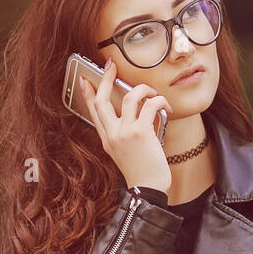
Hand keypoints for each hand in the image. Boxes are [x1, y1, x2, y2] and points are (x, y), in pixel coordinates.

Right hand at [79, 58, 172, 191]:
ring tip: (153, 93)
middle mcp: (112, 134)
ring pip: (130, 97)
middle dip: (106, 78)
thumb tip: (138, 115)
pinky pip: (149, 105)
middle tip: (112, 65)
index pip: (93, 112)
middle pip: (103, 99)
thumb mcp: (125, 154)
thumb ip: (124, 135)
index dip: (87, 94)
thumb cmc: (143, 173)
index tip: (85, 79)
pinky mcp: (141, 132)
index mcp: (107, 139)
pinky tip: (167, 106)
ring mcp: (125, 133)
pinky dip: (159, 100)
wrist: (149, 189)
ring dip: (144, 89)